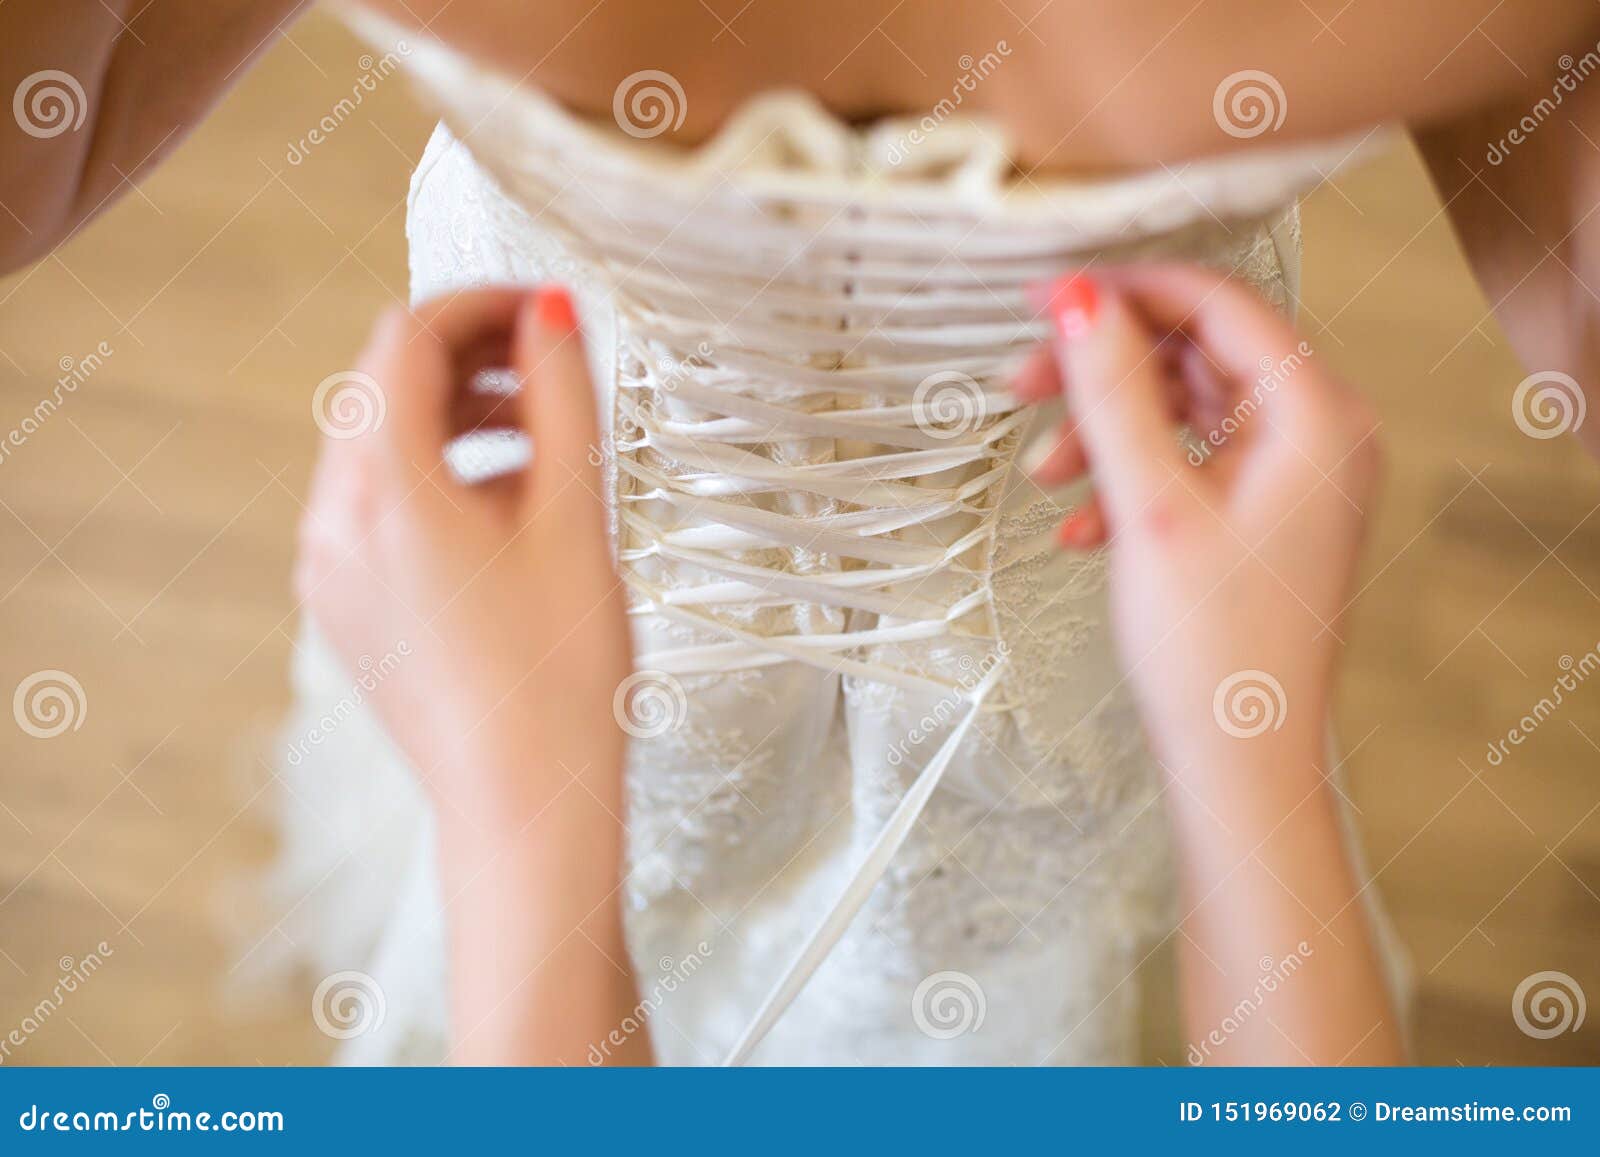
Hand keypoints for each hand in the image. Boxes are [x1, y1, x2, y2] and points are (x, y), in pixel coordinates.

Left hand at [295, 286, 630, 840]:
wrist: (527, 807)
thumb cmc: (560, 678)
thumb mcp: (574, 519)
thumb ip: (561, 398)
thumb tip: (550, 314)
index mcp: (385, 491)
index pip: (409, 340)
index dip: (481, 306)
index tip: (545, 311)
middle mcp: (334, 524)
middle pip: (382, 387)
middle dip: (466, 359)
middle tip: (550, 365)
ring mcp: (330, 570)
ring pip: (376, 446)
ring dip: (451, 416)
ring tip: (539, 437)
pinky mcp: (345, 607)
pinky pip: (374, 506)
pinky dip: (432, 477)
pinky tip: (504, 506)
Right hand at [1014, 266, 1382, 770]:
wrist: (1240, 762)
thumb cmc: (1213, 650)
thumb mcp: (1149, 505)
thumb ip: (1110, 391)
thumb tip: (1075, 297)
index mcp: (1315, 415)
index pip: (1214, 303)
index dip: (1121, 291)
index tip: (1039, 298)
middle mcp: (1319, 433)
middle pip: (1193, 354)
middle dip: (1101, 371)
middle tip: (1019, 384)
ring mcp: (1295, 476)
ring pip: (1182, 410)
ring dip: (1105, 431)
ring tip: (1043, 474)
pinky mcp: (1266, 515)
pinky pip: (1188, 463)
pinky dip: (1129, 479)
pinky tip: (1080, 526)